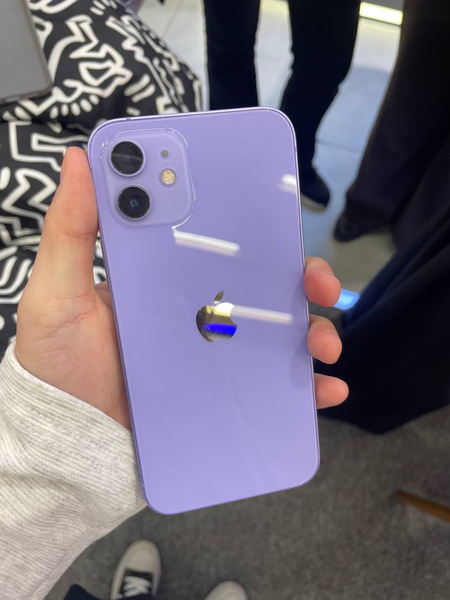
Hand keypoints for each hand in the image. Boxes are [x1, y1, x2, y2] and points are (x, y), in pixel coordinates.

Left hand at [16, 148, 347, 429]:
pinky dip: (308, 387)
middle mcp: (198, 309)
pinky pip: (274, 385)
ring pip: (279, 333)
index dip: (256, 226)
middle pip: (263, 285)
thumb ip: (69, 232)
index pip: (219, 241)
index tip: (282, 213)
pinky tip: (327, 389)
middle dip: (302, 278)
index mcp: (167, 278)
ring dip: (315, 330)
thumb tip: (80, 158)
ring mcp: (215, 354)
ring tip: (325, 345)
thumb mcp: (57, 294)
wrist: (73, 442)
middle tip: (320, 284)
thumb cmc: (60, 365)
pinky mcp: (224, 394)